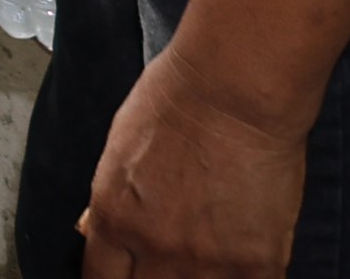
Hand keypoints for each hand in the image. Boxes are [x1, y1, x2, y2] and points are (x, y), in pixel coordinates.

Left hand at [78, 46, 307, 278]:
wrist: (235, 90)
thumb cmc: (175, 102)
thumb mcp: (118, 149)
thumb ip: (109, 199)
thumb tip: (92, 229)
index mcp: (114, 218)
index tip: (124, 275)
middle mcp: (156, 247)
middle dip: (153, 278)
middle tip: (169, 262)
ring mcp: (208, 260)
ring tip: (206, 259)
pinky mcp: (258, 262)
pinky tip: (243, 264)